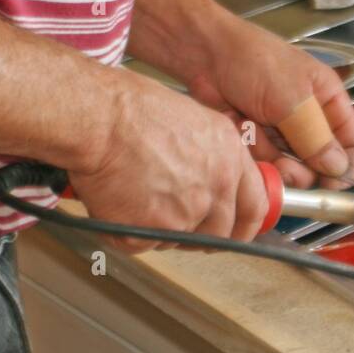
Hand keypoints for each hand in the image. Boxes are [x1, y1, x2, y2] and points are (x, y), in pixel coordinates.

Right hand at [69, 66, 267, 252]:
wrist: (98, 118)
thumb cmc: (132, 108)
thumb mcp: (192, 119)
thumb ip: (210, 154)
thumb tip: (210, 176)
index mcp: (230, 155)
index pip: (255, 206)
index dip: (244, 225)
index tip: (236, 231)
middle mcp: (215, 186)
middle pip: (218, 233)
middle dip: (196, 232)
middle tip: (172, 220)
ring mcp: (185, 214)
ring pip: (179, 240)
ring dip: (160, 229)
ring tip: (136, 196)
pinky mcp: (152, 232)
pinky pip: (143, 245)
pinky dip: (128, 232)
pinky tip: (117, 203)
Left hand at [185, 13, 353, 190]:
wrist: (206, 55)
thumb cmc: (256, 64)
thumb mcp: (292, 99)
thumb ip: (315, 137)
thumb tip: (338, 169)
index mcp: (328, 99)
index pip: (351, 143)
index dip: (346, 168)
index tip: (330, 188)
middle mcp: (308, 118)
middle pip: (317, 163)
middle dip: (301, 170)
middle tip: (284, 166)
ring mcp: (280, 129)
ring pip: (288, 166)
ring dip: (272, 159)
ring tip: (255, 135)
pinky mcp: (255, 137)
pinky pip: (262, 161)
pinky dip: (252, 152)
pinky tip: (241, 130)